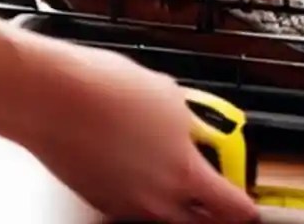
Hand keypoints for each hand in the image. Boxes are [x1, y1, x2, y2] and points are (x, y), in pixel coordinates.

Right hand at [14, 36, 258, 222]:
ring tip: (176, 174)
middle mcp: (156, 199)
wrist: (52, 98)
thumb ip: (191, 125)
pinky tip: (138, 166)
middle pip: (199, 222)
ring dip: (176, 203)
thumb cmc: (108, 92)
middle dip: (212, 211)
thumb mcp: (172, 99)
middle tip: (216, 193)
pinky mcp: (98, 200)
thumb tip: (194, 130)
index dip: (246, 208)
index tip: (251, 206)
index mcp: (185, 174)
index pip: (232, 208)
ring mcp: (124, 204)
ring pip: (164, 216)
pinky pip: (132, 206)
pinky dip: (143, 194)